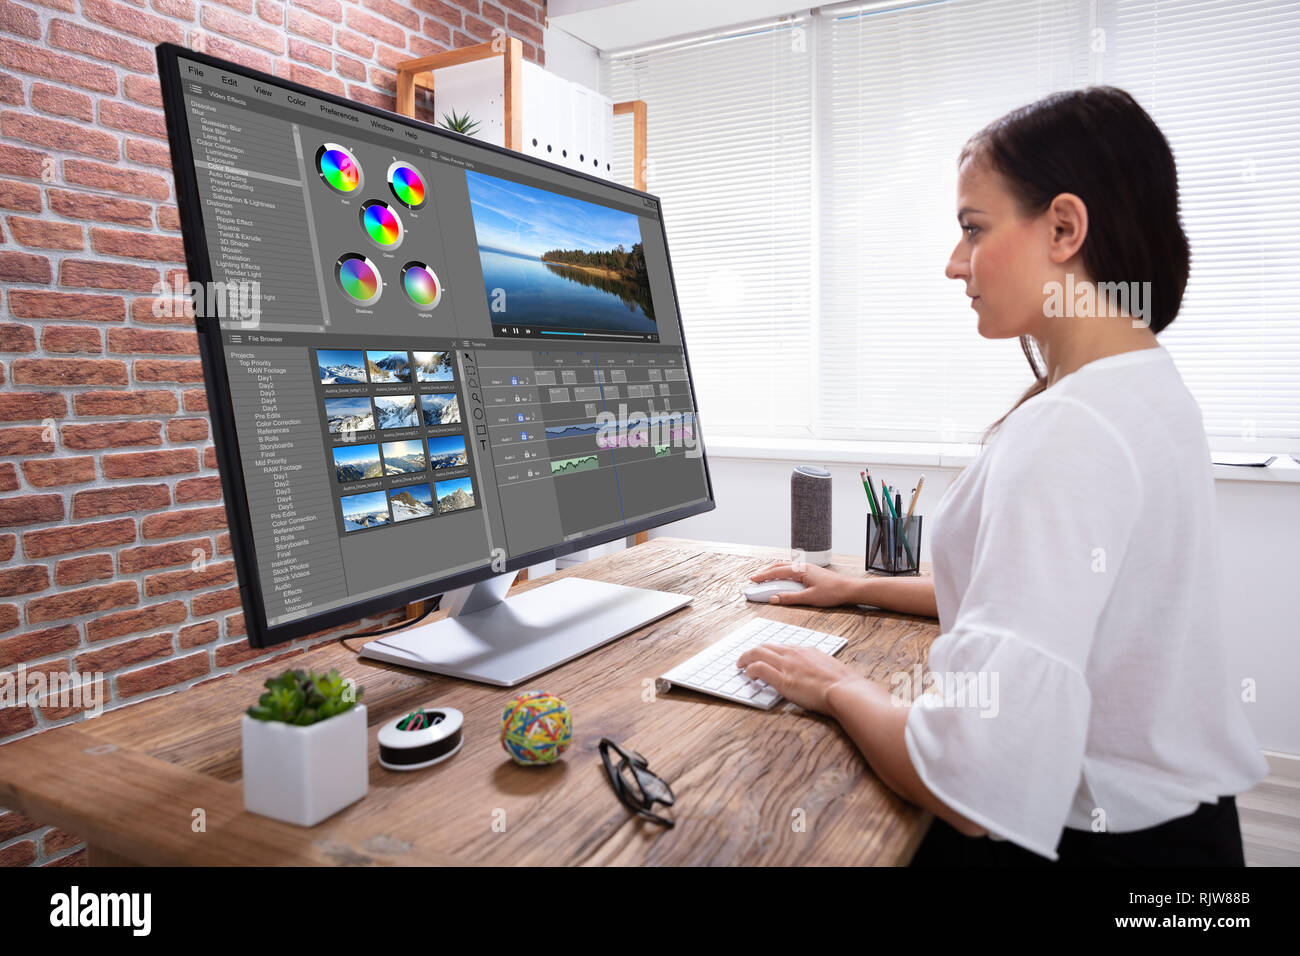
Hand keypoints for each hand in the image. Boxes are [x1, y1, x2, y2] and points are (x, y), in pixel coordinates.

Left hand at [735, 643, 864, 714]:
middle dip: (752, 651)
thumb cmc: (842, 684)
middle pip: (765, 646)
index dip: (769, 652)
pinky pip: (759, 669)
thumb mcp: (829, 668)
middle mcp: (794, 654)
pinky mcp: (783, 679)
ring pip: (758, 653)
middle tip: (745, 659)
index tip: (764, 656)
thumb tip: (814, 673)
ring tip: (741, 665)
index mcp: (805, 650)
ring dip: (746, 658)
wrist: (845, 690)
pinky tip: (748, 675)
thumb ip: (816, 667)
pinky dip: (750, 670)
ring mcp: (787, 665)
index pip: (780, 646)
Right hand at [749, 561, 862, 606]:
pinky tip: (783, 581)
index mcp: (800, 570)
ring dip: (774, 572)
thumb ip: (789, 598)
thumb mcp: (809, 598)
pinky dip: (783, 574)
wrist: (850, 589)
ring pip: (786, 567)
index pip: (776, 572)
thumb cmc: (833, 592)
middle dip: (766, 573)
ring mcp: (807, 569)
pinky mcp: (811, 573)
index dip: (763, 576)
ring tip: (766, 580)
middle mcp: (802, 566)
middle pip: (779, 566)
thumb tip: (773, 598)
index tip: (752, 580)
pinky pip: (792, 571)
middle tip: (756, 580)